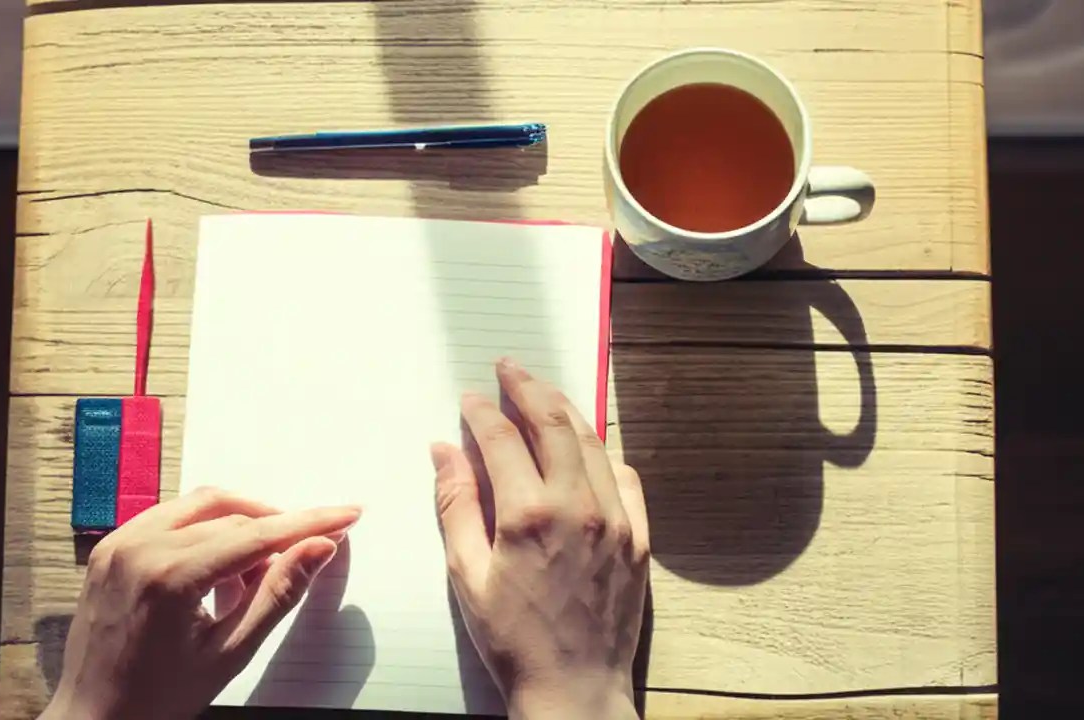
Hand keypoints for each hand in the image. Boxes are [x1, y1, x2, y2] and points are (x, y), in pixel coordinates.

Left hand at [41, 487, 360, 719]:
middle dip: (274, 532)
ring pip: (201, 505)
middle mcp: (140, 549)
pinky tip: (217, 566)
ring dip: (241, 523)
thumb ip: (278, 594)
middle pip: (231, 517)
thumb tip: (320, 548)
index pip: (256, 536)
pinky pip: (170, 516)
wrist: (92, 717)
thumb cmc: (157, 697)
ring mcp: (120, 543)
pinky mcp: (111, 546)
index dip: (308, 523)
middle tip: (302, 556)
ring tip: (253, 572)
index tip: (344, 514)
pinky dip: (204, 528)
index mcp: (170, 578)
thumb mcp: (230, 652)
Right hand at [433, 358, 648, 719]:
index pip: (501, 438)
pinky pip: (625, 477)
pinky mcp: (638, 538)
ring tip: (543, 393)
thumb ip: (455, 505)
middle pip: (553, 422)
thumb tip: (444, 450)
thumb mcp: (467, 575)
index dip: (482, 412)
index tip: (470, 398)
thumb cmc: (511, 640)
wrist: (574, 689)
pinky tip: (585, 446)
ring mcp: (615, 519)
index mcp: (528, 514)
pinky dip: (601, 452)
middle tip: (510, 367)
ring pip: (591, 442)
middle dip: (528, 387)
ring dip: (565, 410)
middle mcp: (577, 506)